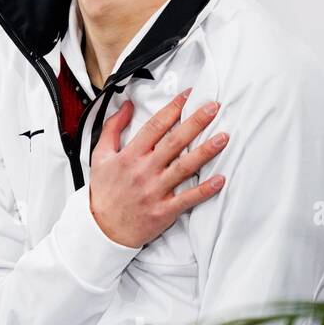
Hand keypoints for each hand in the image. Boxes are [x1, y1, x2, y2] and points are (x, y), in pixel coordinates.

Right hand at [88, 88, 227, 247]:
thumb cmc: (104, 191)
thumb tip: (128, 106)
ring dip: (205, 152)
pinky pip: (187, 199)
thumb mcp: (100, 156)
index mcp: (129, 156)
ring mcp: (154, 191)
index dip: (173, 109)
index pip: (154, 126)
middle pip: (173, 142)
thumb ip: (112, 128)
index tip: (188, 96)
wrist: (102, 228)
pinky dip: (204, 190)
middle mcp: (143, 171)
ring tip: (224, 137)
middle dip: (195, 123)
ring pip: (184, 167)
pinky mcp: (163, 211)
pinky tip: (220, 179)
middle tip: (213, 108)